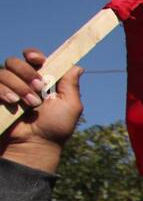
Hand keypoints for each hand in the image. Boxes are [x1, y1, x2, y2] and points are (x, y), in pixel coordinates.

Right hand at [0, 49, 83, 174]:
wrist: (35, 145)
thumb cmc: (55, 129)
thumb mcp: (70, 106)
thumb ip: (71, 85)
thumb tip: (77, 66)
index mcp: (40, 81)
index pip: (33, 58)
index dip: (33, 54)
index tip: (37, 59)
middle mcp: (21, 82)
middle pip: (15, 61)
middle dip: (26, 72)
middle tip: (37, 89)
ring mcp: (6, 89)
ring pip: (3, 71)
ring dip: (18, 86)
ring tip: (28, 104)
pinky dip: (3, 91)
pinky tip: (12, 102)